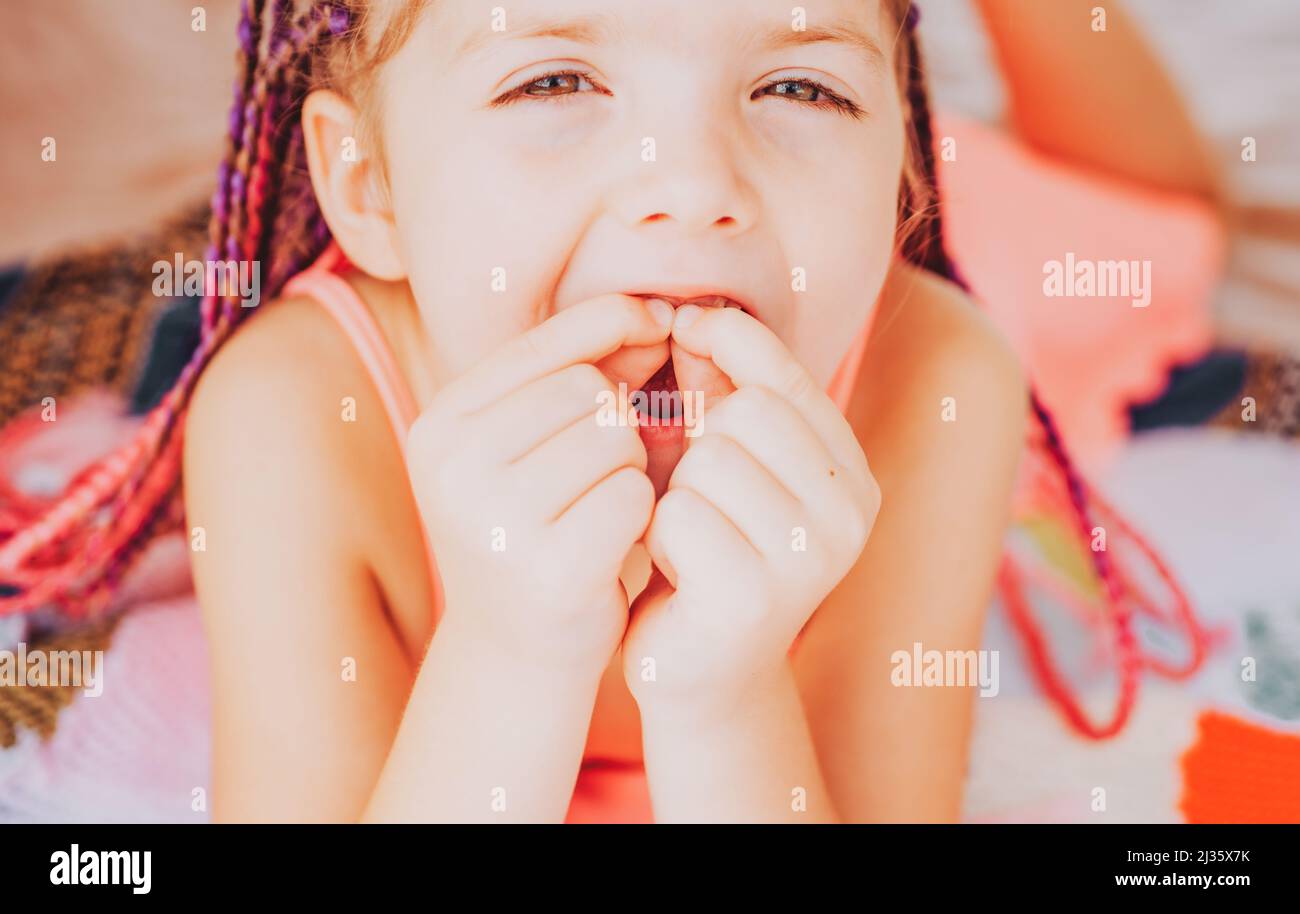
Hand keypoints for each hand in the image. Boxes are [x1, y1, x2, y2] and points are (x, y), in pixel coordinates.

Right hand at [406, 296, 672, 675]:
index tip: (655, 328)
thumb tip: (655, 310)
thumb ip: (578, 373)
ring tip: (603, 504)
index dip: (613, 326)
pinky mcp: (548, 567)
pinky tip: (618, 539)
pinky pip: (632, 494)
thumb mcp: (530, 444)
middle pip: (587, 390)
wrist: (517, 650)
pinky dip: (642, 511)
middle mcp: (453, 465)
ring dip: (631, 466)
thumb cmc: (535, 529)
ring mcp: (495, 518)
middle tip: (605, 467)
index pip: (549, 343)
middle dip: (619, 420)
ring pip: (615, 438)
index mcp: (440, 423)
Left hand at [623, 304, 879, 716]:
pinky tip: (675, 570)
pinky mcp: (753, 599)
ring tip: (688, 535)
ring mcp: (808, 561)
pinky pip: (678, 515)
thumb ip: (717, 391)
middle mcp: (850, 515)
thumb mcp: (720, 463)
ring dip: (676, 492)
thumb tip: (695, 314)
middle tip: (693, 489)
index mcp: (852, 475)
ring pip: (710, 460)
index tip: (687, 328)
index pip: (788, 376)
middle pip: (750, 412)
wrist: (700, 669)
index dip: (731, 340)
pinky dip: (659, 535)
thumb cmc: (708, 551)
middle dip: (700, 440)